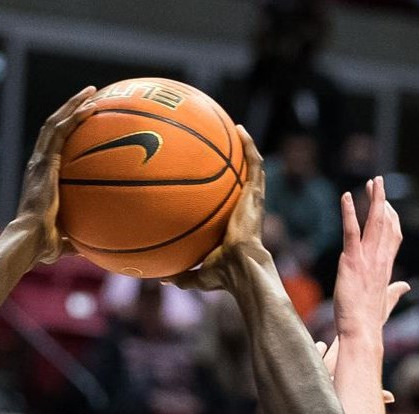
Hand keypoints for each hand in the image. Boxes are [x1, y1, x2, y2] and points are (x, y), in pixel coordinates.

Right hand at [10, 86, 97, 265]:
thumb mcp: (64, 238)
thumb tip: (92, 250)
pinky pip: (60, 132)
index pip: (53, 147)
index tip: (82, 121)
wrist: (30, 240)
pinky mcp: (45, 162)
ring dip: (73, 104)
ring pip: (56, 123)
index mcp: (41, 178)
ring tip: (92, 92)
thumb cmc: (43, 244)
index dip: (66, 131)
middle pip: (54, 128)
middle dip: (71, 109)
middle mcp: (38, 164)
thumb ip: (75, 238)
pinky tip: (91, 107)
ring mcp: (40, 161)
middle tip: (90, 97)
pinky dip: (75, 116)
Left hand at [168, 127, 266, 291]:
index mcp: (234, 224)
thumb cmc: (223, 274)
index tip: (212, 178)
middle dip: (235, 163)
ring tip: (237, 129)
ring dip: (246, 147)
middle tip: (224, 147)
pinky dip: (249, 146)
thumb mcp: (198, 274)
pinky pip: (254, 164)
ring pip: (252, 167)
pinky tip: (241, 130)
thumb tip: (162, 280)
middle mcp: (244, 209)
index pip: (230, 203)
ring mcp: (252, 200)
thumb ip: (182, 275)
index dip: (224, 190)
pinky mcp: (256, 194)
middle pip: (242, 181)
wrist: (240, 268)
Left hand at [333, 177, 407, 339]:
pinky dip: (349, 213)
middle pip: (386, 223)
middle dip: (382, 200)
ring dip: (374, 199)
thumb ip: (397, 291)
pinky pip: (351, 232)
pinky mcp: (352, 261)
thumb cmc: (370, 321)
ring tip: (371, 182)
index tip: (386, 203)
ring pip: (374, 222)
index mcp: (386, 267)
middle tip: (377, 181)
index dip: (391, 217)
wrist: (362, 332)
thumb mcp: (386, 303)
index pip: (392, 235)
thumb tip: (406, 286)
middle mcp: (380, 259)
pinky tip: (347, 197)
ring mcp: (368, 259)